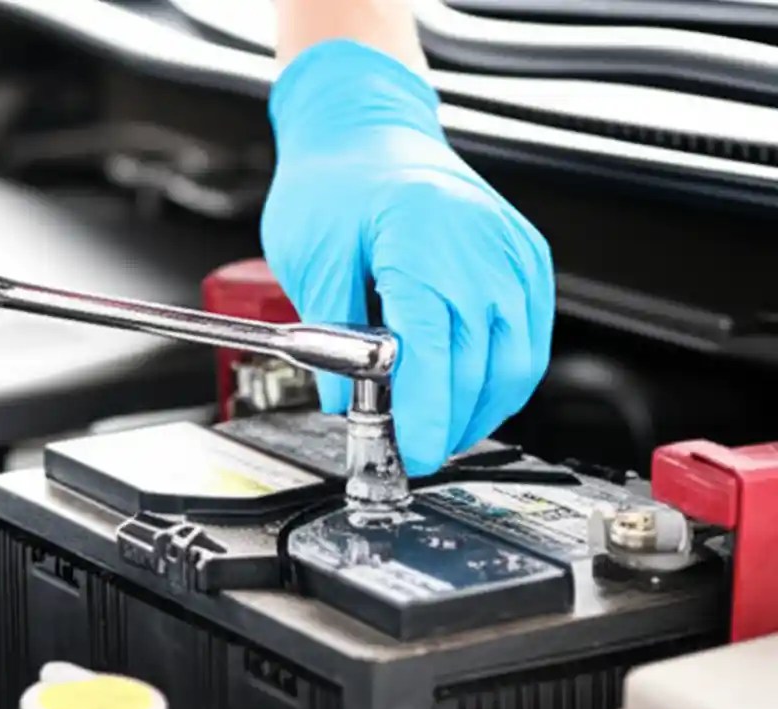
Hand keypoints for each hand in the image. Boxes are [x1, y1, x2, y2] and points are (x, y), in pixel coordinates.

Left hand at [262, 41, 553, 475]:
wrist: (365, 127)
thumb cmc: (334, 180)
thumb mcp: (311, 256)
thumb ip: (330, 335)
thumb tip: (343, 402)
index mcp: (420, 237)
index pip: (434, 347)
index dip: (428, 411)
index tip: (416, 449)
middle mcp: (479, 242)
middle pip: (482, 362)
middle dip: (450, 419)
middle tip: (415, 446)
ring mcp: (510, 248)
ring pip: (517, 359)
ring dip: (481, 406)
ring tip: (442, 427)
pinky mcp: (525, 254)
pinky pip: (530, 335)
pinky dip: (504, 374)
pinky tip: (471, 391)